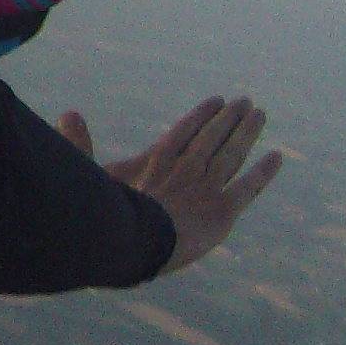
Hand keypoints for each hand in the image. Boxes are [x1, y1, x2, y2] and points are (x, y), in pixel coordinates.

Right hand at [60, 95, 282, 274]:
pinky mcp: (223, 210)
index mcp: (157, 160)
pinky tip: (277, 156)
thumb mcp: (90, 177)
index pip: (185, 131)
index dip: (201, 116)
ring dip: (247, 133)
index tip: (217, 101)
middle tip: (247, 102)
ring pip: (232, 154)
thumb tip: (69, 112)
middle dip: (230, 119)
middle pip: (213, 137)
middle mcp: (186, 168)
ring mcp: (206, 188)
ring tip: (260, 114)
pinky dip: (264, 172)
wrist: (136, 243)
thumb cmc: (107, 214)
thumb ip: (79, 144)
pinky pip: (248, 187)